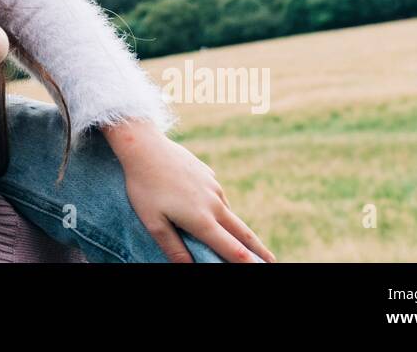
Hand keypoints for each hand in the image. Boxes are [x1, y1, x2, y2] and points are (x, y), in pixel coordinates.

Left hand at [101, 119, 275, 262]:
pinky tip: (206, 209)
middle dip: (258, 250)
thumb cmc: (144, 187)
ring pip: (228, 213)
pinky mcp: (208, 174)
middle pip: (243, 232)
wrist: (145, 146)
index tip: (260, 269)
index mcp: (201, 220)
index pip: (232, 248)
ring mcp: (213, 187)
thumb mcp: (153, 222)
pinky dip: (219, 209)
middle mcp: (213, 203)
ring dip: (236, 228)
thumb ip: (173, 247)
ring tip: (239, 241)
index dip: (247, 262)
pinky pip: (217, 197)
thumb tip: (187, 267)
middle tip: (271, 261)